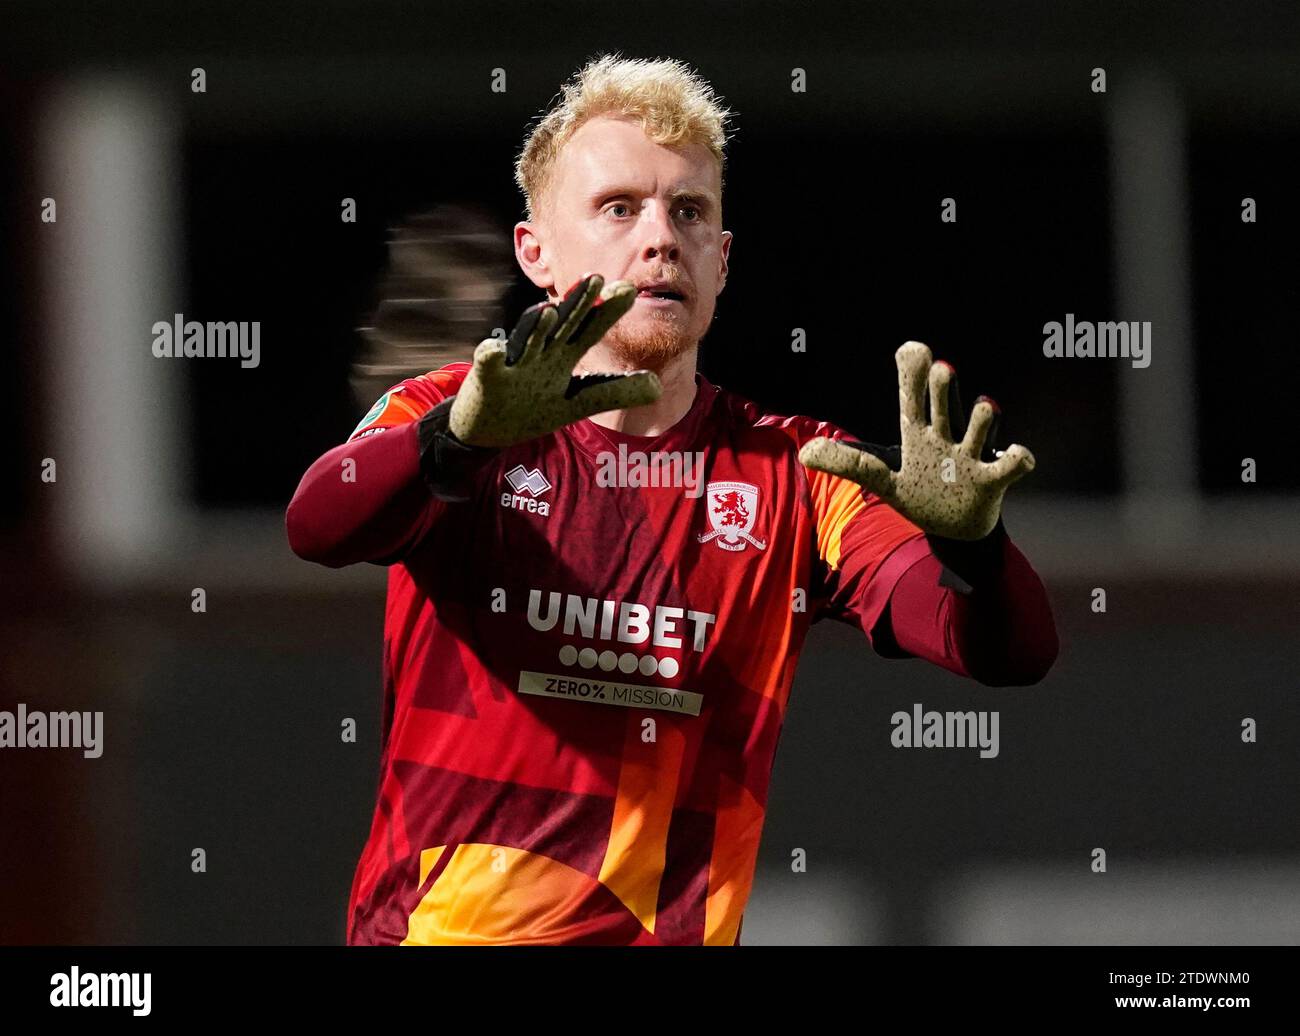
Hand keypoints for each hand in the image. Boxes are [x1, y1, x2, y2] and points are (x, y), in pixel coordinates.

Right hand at [447, 273, 661, 447]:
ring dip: (534, 326)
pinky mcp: (487, 380)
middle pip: (561, 324)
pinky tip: (493, 350)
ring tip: (548, 309)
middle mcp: (540, 352)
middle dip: (576, 303)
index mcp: (563, 354)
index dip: (607, 310)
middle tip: (596, 277)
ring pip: (525, 341)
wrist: (488, 426)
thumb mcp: (579, 401)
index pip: (589, 328)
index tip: (629, 289)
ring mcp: (513, 364)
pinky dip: (490, 357)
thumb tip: (659, 386)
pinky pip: (488, 367)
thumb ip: (615, 391)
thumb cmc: (534, 405)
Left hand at [798, 341, 1035, 539]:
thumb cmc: (919, 489)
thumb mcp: (881, 476)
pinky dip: (1019, 459)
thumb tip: (804, 452)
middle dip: (945, 387)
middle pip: (946, 403)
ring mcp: (972, 456)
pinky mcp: (993, 480)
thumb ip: (848, 462)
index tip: (914, 347)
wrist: (955, 526)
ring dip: (986, 417)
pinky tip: (1019, 456)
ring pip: (983, 426)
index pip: (912, 397)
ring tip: (987, 406)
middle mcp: (947, 437)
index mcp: (918, 433)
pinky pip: (1013, 465)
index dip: (912, 374)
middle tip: (942, 369)